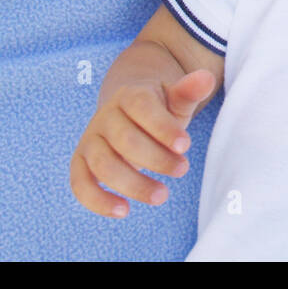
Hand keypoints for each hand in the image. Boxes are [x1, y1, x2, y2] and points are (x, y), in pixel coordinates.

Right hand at [70, 68, 216, 217]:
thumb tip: (206, 78)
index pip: (142, 107)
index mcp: (129, 94)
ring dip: (133, 184)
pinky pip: (80, 183)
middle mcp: (105, 116)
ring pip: (104, 165)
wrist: (127, 109)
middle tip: (182, 169)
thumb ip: (189, 91)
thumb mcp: (175, 98)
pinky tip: (124, 210)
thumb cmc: (158, 109)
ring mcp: (90, 140)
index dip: (162, 127)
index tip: (185, 146)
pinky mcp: (81, 162)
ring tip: (162, 196)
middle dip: (156, 159)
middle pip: (125, 140)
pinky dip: (97, 200)